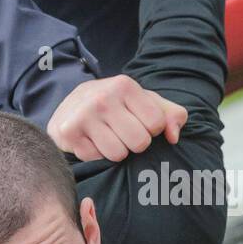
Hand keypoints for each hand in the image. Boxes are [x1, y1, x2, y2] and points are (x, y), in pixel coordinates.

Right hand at [47, 73, 187, 161]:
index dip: (152, 129)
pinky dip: (96, 154)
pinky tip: (90, 140)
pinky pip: (96, 158)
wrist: (69, 107)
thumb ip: (170, 115)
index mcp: (124, 85)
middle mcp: (102, 97)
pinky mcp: (68, 132)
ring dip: (115, 150)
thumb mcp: (145, 102)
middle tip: (122, 131)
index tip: (139, 122)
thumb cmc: (116, 106)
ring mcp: (83, 114)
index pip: (157, 123)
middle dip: (134, 142)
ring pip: (118, 154)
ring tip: (106, 136)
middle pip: (139, 142)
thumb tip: (173, 137)